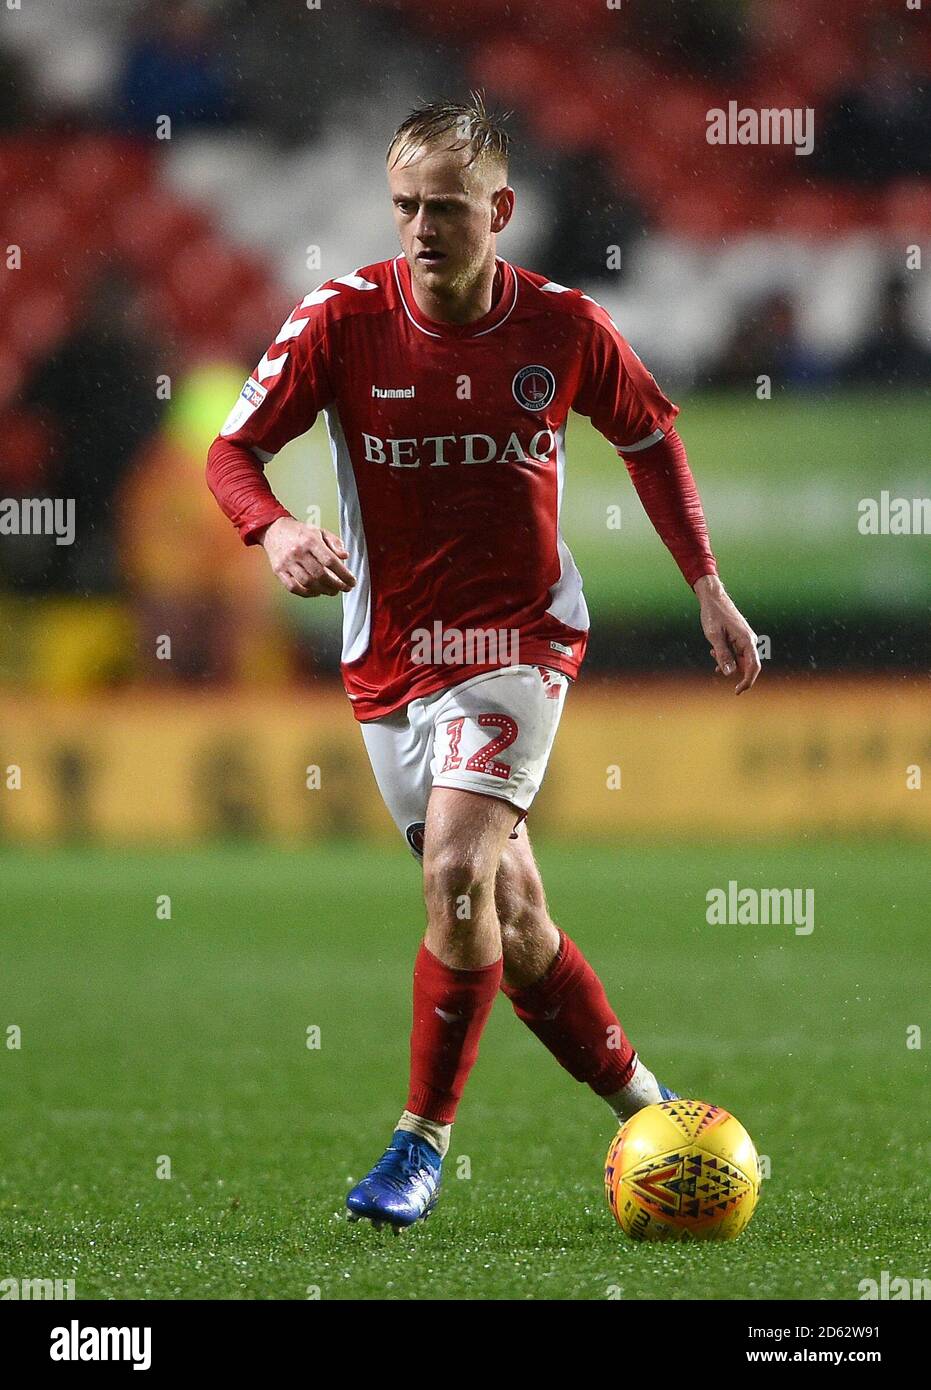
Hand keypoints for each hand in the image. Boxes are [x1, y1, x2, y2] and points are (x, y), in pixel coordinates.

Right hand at [257, 516, 355, 596]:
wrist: (274, 530)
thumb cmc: (299, 532)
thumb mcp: (319, 531)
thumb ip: (334, 543)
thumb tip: (345, 556)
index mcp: (310, 540)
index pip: (330, 561)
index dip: (344, 574)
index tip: (351, 581)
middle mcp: (298, 552)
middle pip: (320, 574)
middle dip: (336, 585)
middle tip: (344, 588)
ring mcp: (287, 563)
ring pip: (308, 583)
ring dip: (323, 590)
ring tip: (332, 590)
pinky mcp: (279, 571)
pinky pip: (293, 587)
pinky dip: (307, 593)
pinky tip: (316, 592)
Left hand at [693, 574, 760, 694]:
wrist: (713, 599)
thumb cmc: (713, 615)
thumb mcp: (714, 636)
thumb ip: (722, 655)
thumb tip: (730, 674)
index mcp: (747, 640)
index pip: (753, 666)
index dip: (747, 681)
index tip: (737, 691)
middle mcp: (750, 641)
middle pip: (746, 665)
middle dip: (732, 668)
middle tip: (715, 659)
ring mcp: (745, 640)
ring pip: (739, 660)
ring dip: (727, 661)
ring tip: (713, 650)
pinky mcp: (740, 639)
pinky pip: (736, 654)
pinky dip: (726, 657)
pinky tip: (715, 652)